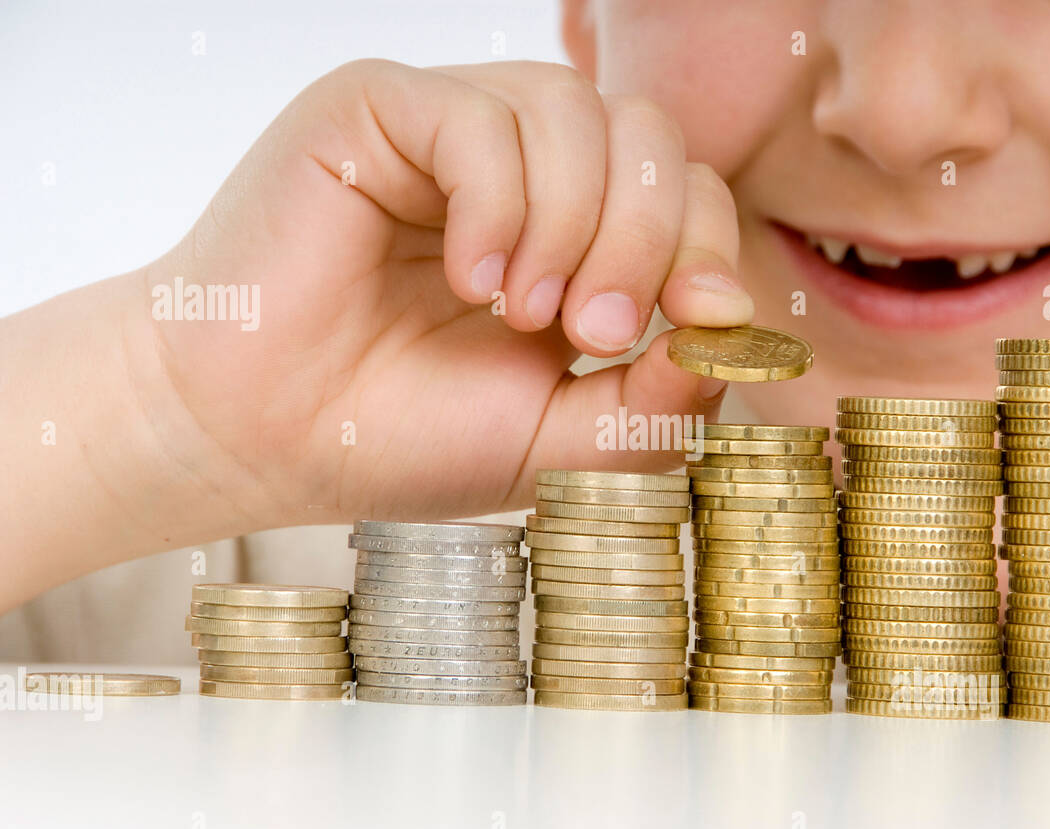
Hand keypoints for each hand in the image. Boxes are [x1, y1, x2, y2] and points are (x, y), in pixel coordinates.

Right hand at [135, 58, 752, 527]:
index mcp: (573, 237)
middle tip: (590, 330)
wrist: (261, 440)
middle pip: (647, 135)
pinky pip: (480, 119)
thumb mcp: (559, 439)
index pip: (684, 188)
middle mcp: (522, 171)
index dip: (709, 242)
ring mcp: (451, 134)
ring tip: (515, 312)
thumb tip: (732, 330)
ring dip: (571, 224)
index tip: (698, 317)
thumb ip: (655, 401)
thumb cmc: (400, 438)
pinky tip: (467, 277)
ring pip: (574, 112)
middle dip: (646, 238)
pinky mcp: (378, 111)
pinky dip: (497, 204)